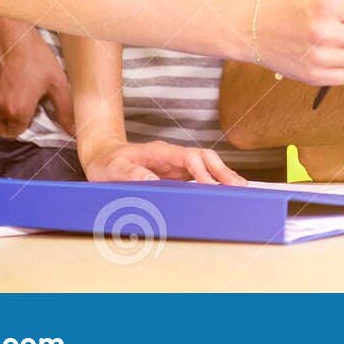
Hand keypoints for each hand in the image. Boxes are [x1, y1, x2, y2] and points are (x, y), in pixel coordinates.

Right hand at [0, 15, 73, 146]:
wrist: (5, 31)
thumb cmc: (32, 53)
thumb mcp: (57, 80)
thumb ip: (65, 109)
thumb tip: (74, 132)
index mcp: (18, 111)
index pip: (20, 130)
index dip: (28, 120)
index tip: (33, 108)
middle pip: (5, 130)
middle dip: (14, 124)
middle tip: (22, 108)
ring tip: (8, 113)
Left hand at [80, 139, 246, 184]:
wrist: (103, 156)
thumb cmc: (108, 163)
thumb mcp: (114, 169)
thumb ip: (134, 174)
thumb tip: (156, 183)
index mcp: (161, 152)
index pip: (188, 158)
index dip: (201, 171)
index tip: (210, 186)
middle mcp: (173, 156)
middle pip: (205, 158)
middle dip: (222, 171)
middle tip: (239, 187)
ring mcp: (176, 164)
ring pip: (207, 165)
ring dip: (223, 176)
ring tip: (239, 190)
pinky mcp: (176, 174)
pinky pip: (200, 175)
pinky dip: (214, 182)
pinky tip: (223, 191)